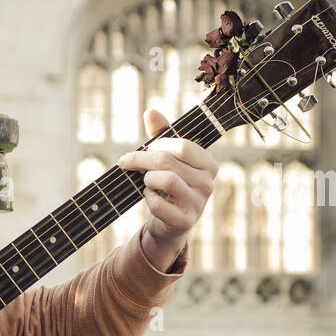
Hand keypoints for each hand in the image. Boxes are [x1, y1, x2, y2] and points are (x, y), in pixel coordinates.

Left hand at [116, 108, 217, 271]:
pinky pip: (159, 204)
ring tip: (146, 182)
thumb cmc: (167, 187)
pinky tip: (150, 198)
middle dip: (141, 160)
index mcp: (209, 165)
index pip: (183, 146)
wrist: (169, 225)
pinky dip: (148, 199)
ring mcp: (198, 204)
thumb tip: (150, 111)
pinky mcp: (184, 221)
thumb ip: (160, 136)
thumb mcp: (167, 160)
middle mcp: (208, 184)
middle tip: (126, 162)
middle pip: (168, 161)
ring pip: (166, 180)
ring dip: (147, 180)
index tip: (145, 149)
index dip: (158, 144)